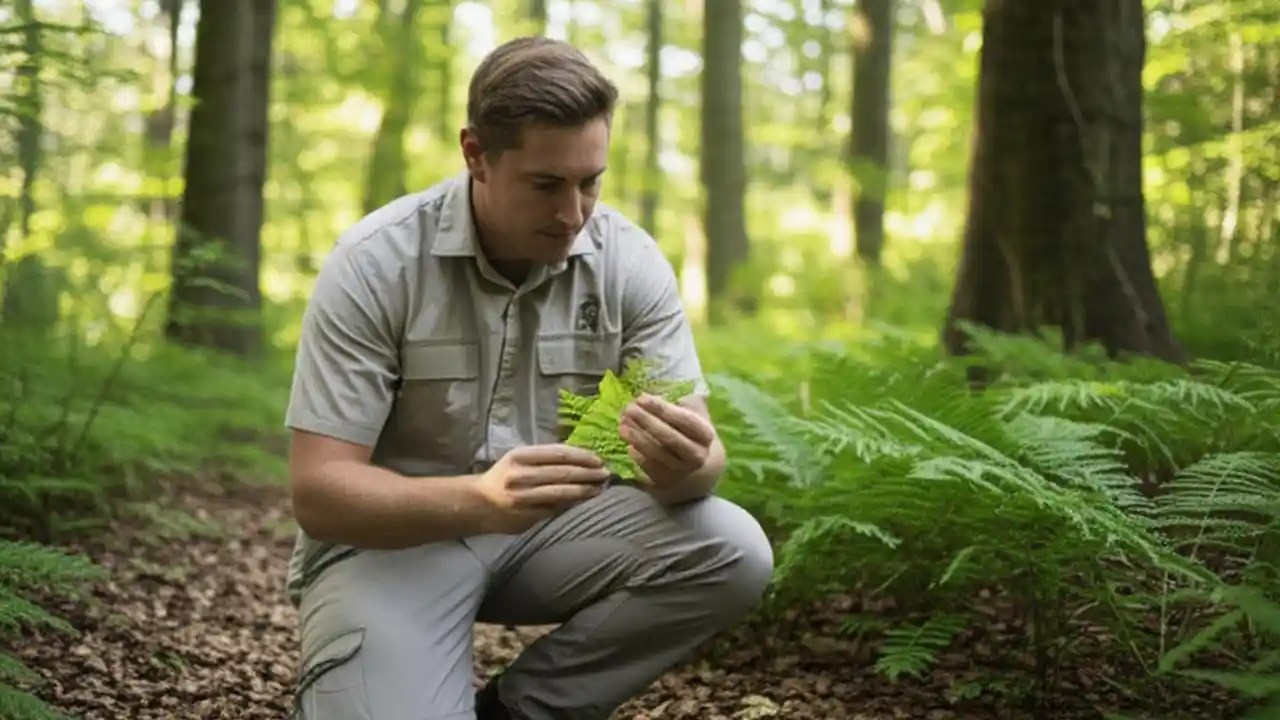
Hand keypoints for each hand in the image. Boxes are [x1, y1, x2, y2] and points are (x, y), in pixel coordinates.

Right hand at [476, 444, 610, 533]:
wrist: (478, 503)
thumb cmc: (504, 477)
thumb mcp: (519, 460)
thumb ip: (545, 458)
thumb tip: (582, 459)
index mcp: (519, 456)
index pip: (558, 453)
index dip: (582, 456)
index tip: (598, 460)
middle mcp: (520, 475)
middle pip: (563, 473)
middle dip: (588, 473)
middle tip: (606, 474)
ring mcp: (523, 497)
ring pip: (561, 493)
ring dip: (585, 491)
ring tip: (600, 488)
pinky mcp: (525, 516)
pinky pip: (555, 509)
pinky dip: (572, 504)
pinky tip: (584, 501)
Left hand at [619, 394, 716, 490]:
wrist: (697, 468)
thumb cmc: (690, 434)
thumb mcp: (694, 415)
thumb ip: (682, 402)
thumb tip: (659, 393)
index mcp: (705, 435)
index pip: (683, 420)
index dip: (661, 408)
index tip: (641, 397)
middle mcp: (697, 455)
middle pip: (669, 437)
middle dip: (646, 421)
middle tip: (628, 409)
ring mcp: (682, 471)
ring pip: (657, 453)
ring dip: (637, 438)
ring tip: (622, 425)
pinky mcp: (667, 482)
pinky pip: (649, 467)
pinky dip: (637, 456)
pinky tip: (629, 444)